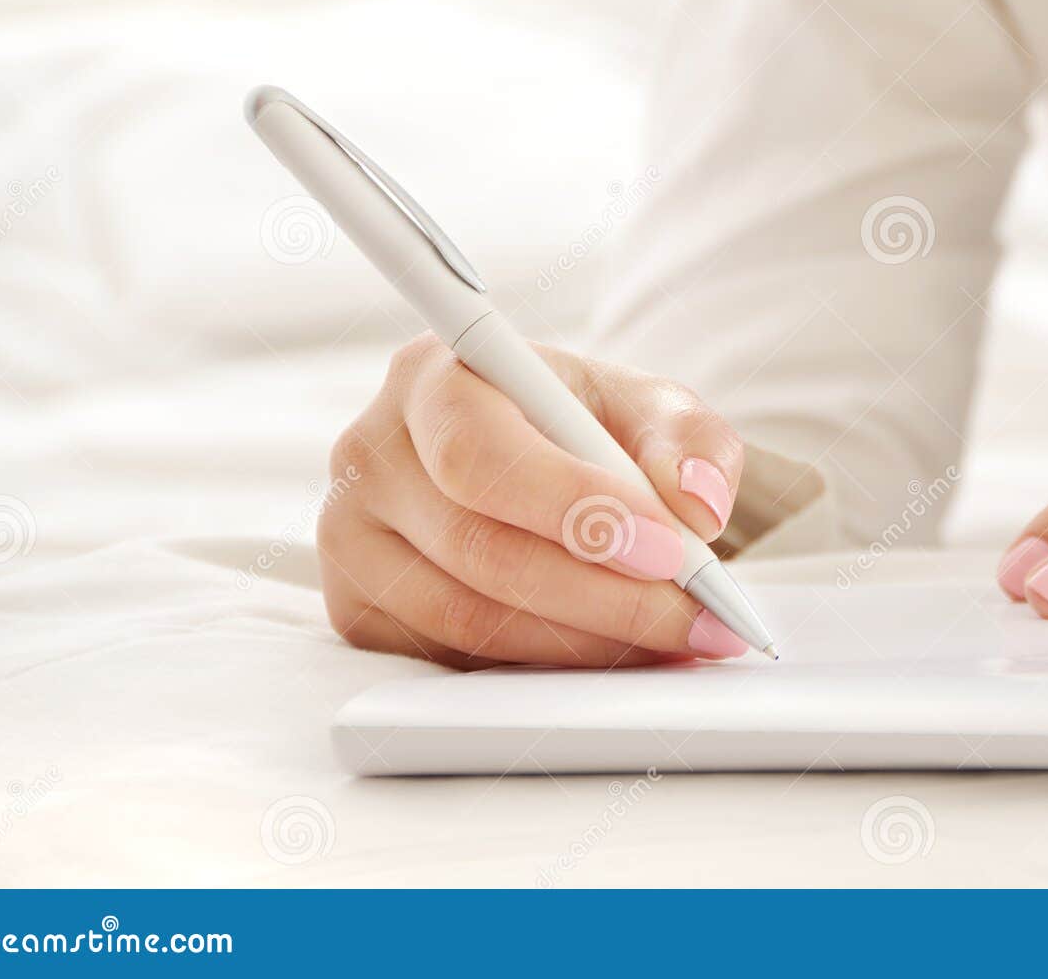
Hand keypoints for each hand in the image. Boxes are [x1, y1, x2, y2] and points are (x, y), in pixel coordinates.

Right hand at [317, 333, 745, 666]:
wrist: (531, 458)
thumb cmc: (580, 425)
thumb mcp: (647, 408)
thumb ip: (687, 441)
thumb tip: (697, 504)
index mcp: (434, 379)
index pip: (482, 455)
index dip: (574, 509)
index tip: (669, 550)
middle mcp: (372, 454)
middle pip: (479, 550)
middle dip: (604, 597)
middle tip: (694, 618)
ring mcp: (350, 538)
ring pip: (466, 620)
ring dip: (584, 644)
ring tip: (671, 640)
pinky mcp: (358, 608)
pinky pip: (451, 660)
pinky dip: (542, 667)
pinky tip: (610, 653)